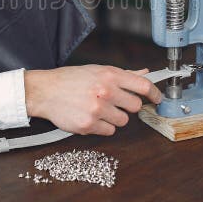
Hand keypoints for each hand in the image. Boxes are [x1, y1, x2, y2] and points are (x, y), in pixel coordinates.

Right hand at [24, 65, 161, 135]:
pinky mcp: (89, 125)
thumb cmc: (70, 80)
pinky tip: (90, 117)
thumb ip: (123, 74)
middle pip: (135, 106)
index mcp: (109, 75)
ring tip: (98, 109)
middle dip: (127, 106)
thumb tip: (145, 73)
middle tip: (114, 102)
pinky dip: (102, 126)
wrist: (45, 91)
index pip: (143, 86)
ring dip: (114, 118)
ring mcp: (97, 109)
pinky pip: (109, 131)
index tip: (157, 98)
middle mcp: (105, 91)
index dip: (154, 93)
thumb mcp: (97, 70)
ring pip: (123, 121)